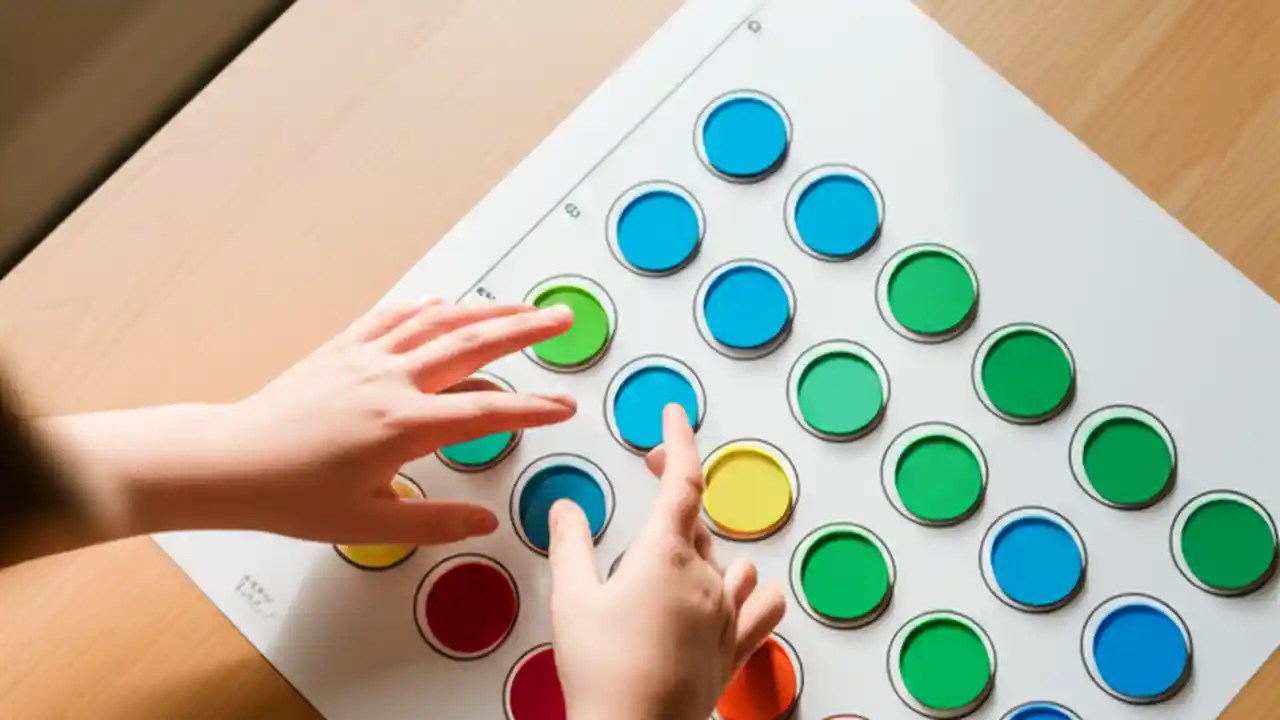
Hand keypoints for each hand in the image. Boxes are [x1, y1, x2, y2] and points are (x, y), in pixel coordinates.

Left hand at [42, 299, 576, 547]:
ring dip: (486, 310)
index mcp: (404, 427)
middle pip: (473, 345)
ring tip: (521, 306)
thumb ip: (433, 523)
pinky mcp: (343, 350)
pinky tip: (446, 304)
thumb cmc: (292, 496)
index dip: (533, 409)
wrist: (231, 462)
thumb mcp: (368, 525)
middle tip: (562, 320)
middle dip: (525, 329)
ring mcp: (367, 359)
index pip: (486, 412)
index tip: (564, 407)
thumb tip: (483, 522)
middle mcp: (391, 382)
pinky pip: (394, 317)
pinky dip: (428, 308)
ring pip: (439, 322)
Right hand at [547, 404, 786, 719]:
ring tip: (678, 557)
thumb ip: (570, 543)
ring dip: (707, 550)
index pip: (683, 479)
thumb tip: (567, 507)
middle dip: (673, 497)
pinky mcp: (735, 648)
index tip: (676, 413)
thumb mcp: (571, 598)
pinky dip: (752, 593)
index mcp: (665, 555)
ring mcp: (726, 615)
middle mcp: (705, 578)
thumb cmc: (601, 672)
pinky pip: (762, 607)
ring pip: (729, 561)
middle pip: (697, 521)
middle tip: (650, 478)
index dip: (680, 439)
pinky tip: (738, 593)